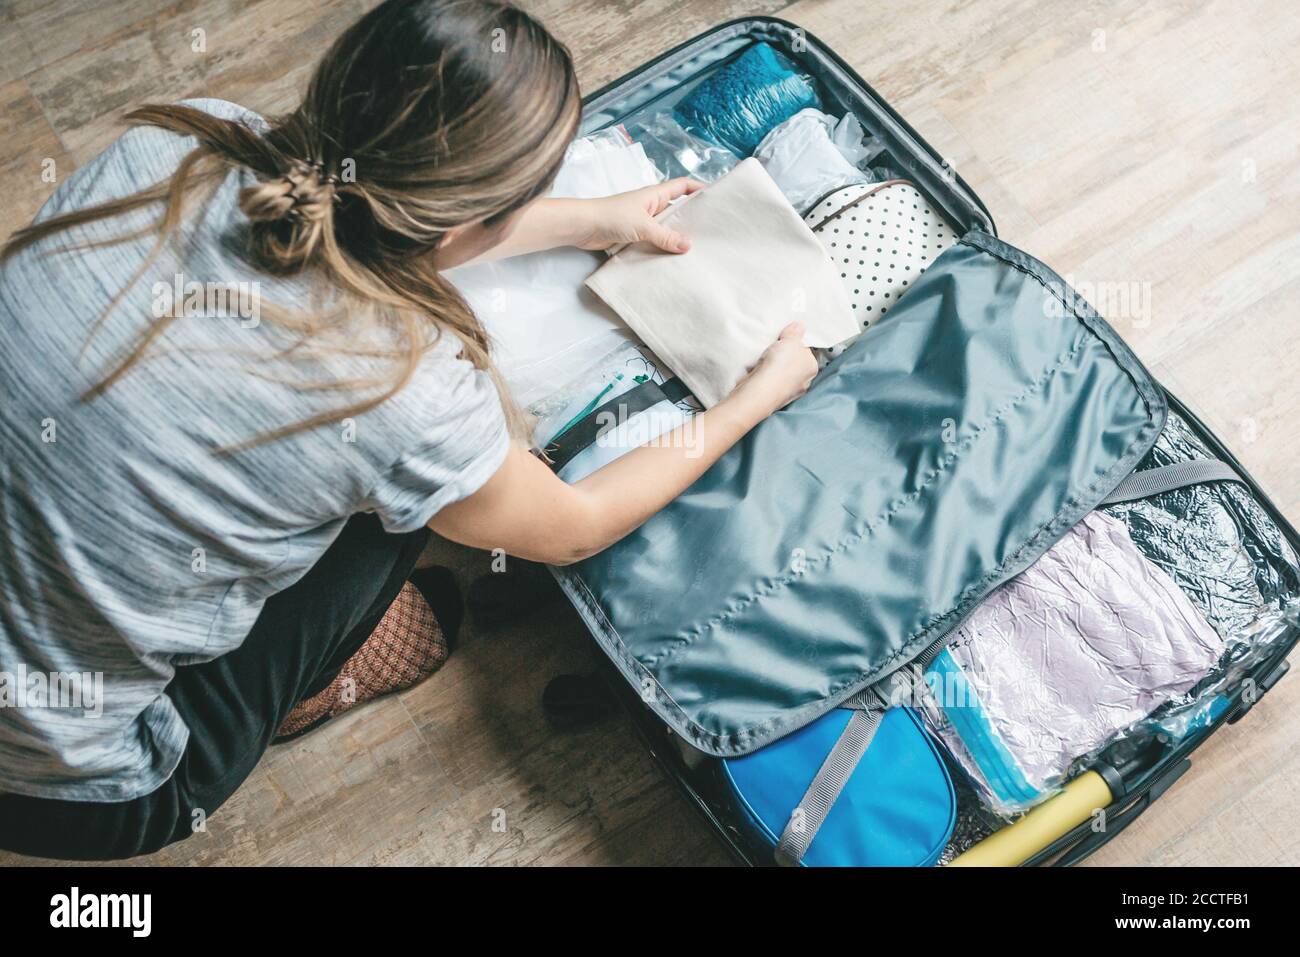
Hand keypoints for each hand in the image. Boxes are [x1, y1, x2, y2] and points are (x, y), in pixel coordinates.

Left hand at [572, 178, 703, 252]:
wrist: (583, 227)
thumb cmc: (612, 216)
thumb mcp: (643, 225)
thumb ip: (666, 236)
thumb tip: (688, 245)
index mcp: (655, 195)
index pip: (682, 187)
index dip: (698, 188)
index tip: (715, 196)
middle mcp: (651, 207)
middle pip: (677, 209)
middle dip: (692, 217)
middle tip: (712, 228)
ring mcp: (643, 222)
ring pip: (666, 228)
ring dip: (677, 236)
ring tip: (698, 248)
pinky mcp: (635, 237)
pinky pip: (655, 241)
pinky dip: (663, 248)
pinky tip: (674, 258)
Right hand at [731, 322, 818, 413]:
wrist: (762, 390)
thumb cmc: (781, 364)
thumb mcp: (790, 340)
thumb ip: (795, 332)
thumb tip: (799, 327)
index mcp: (813, 367)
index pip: (806, 352)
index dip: (795, 344)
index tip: (785, 340)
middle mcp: (805, 381)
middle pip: (794, 363)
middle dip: (785, 356)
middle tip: (774, 348)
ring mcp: (790, 392)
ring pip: (782, 374)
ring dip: (775, 367)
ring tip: (764, 360)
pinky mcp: (775, 397)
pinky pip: (772, 382)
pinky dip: (766, 377)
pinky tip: (759, 372)